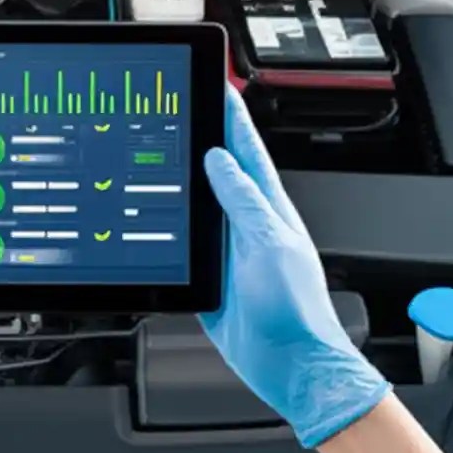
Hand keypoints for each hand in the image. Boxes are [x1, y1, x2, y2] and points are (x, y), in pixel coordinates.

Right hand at [200, 88, 389, 447]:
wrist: (290, 365)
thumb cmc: (295, 311)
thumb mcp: (269, 244)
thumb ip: (243, 201)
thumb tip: (220, 160)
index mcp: (269, 209)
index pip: (247, 150)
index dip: (232, 118)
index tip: (218, 86)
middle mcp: (248, 225)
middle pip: (221, 170)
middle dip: (205, 135)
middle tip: (187, 104)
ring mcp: (230, 250)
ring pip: (201, 203)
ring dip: (185, 176)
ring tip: (167, 145)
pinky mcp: (213, 277)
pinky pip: (188, 243)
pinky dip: (172, 224)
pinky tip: (158, 211)